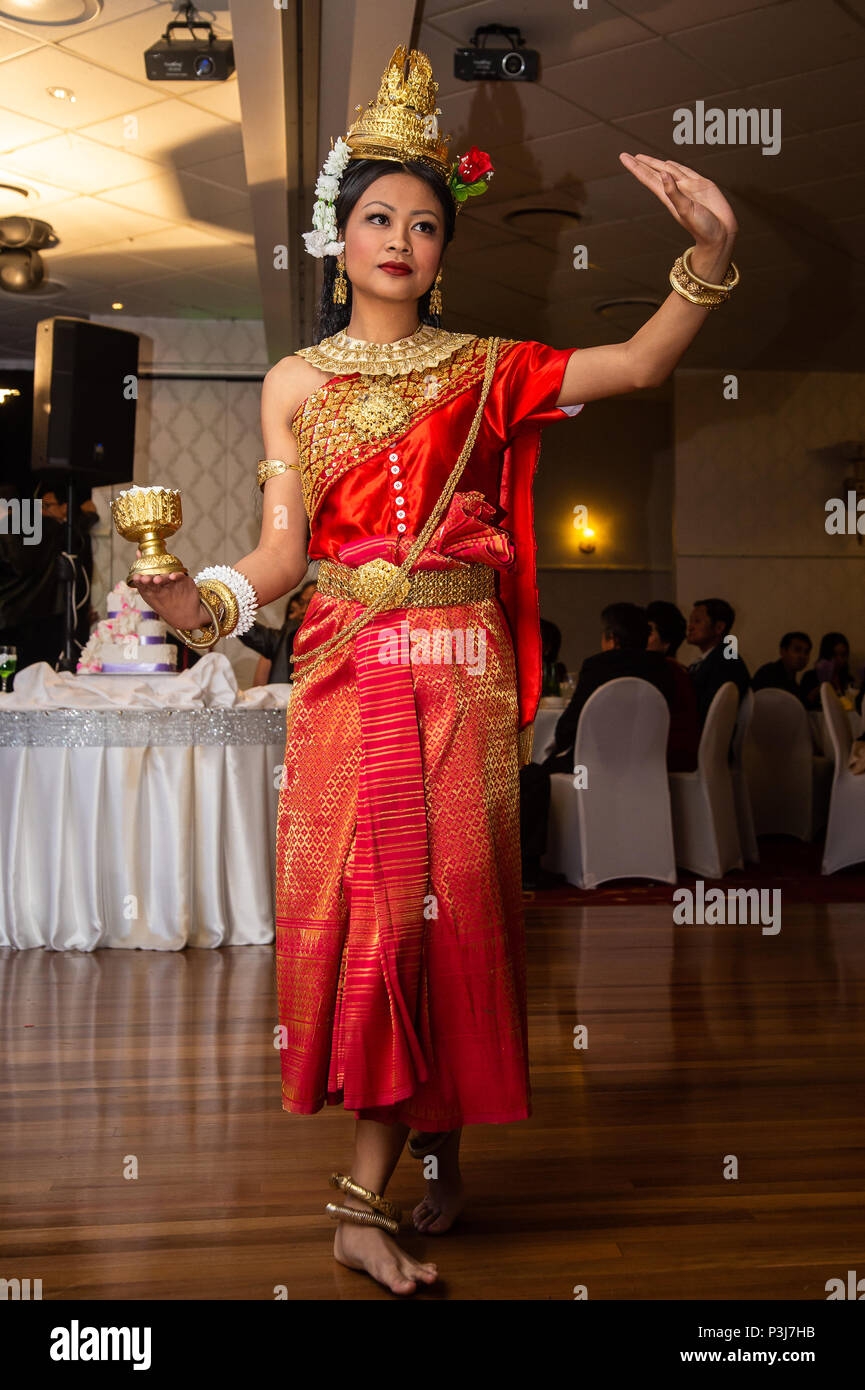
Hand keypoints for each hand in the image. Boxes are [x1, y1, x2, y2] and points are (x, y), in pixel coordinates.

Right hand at [130, 550, 209, 628]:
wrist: (188, 615)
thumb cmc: (167, 598)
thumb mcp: (154, 589)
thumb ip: (146, 570)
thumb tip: (138, 551)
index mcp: (152, 592)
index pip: (143, 586)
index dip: (139, 582)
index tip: (136, 577)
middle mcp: (161, 590)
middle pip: (153, 585)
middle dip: (148, 581)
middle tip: (144, 578)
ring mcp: (173, 588)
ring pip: (165, 583)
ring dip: (160, 580)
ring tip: (156, 579)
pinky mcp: (185, 583)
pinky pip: (180, 579)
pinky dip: (176, 577)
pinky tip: (173, 575)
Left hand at [619, 153, 737, 247]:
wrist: (720, 233)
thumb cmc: (702, 227)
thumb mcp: (684, 210)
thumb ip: (673, 192)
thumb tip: (663, 173)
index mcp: (668, 196)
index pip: (648, 178)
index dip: (636, 167)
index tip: (623, 157)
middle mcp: (676, 190)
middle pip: (654, 172)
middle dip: (641, 163)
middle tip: (625, 155)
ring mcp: (688, 186)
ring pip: (668, 169)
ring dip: (655, 163)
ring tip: (643, 158)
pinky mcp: (701, 184)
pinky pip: (685, 171)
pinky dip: (675, 166)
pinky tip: (668, 164)